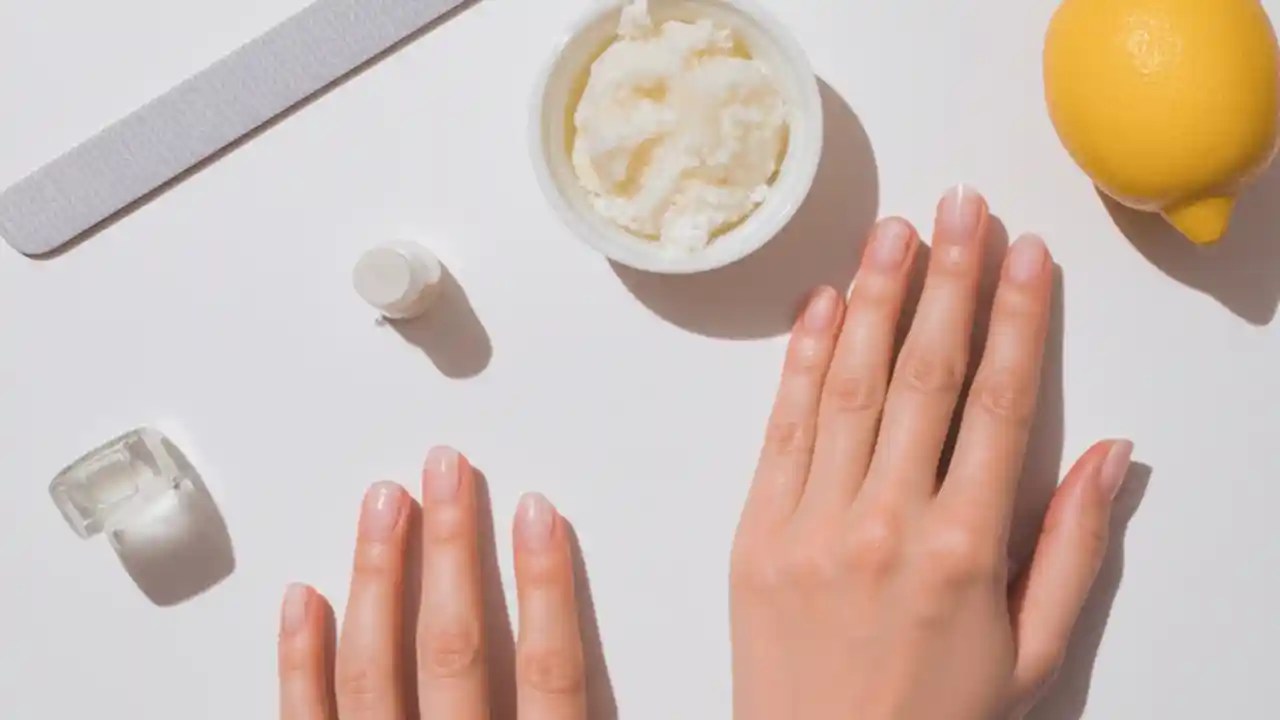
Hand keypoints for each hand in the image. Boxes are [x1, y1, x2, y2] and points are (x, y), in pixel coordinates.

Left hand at [278, 447, 587, 719]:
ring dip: (379, 577)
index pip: (548, 673)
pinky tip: (306, 598)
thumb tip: (605, 669)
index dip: (546, 588)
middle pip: (454, 649)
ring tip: (384, 504)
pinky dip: (300, 659)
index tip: (537, 516)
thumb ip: (568, 709)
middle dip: (451, 549)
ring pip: (373, 671)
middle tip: (447, 473)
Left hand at [730, 187, 1132, 719]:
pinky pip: (780, 428)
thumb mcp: (1030, 653)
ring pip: (846, 384)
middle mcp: (884, 522)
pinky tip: (818, 304)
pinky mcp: (754, 532)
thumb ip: (1069, 548)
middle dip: (947, 280)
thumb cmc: (932, 718)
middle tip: (959, 206)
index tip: (1026, 253)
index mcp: (962, 549)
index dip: (1017, 317)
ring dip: (871, 298)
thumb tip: (1107, 454)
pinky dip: (798, 360)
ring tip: (893, 232)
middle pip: (923, 373)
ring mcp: (809, 523)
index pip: (998, 402)